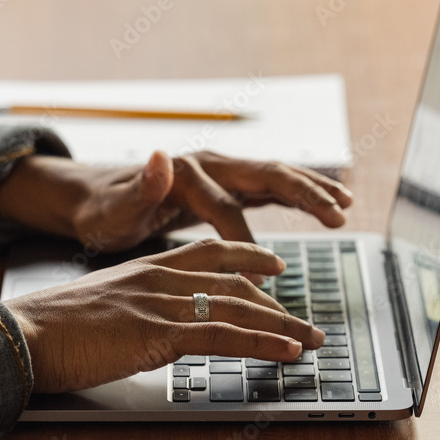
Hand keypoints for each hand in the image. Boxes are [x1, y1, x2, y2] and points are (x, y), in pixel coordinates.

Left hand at [0, 149, 351, 255]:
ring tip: (345, 205)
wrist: (94, 197)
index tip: (258, 282)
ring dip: (310, 188)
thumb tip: (159, 157)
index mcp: (185, 172)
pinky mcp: (226, 183)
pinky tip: (325, 204)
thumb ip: (138, 190)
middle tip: (338, 213)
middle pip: (264, 174)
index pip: (226, 209)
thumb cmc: (102, 210)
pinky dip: (299, 193)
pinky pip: (270, 186)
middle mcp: (207, 164)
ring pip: (274, 175)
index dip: (244, 243)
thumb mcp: (112, 209)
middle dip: (303, 193)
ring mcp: (219, 171)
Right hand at [5, 239, 325, 392]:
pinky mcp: (158, 332)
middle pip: (234, 281)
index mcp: (144, 267)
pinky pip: (223, 336)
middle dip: (276, 303)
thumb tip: (145, 325)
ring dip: (283, 326)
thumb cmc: (50, 327)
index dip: (247, 258)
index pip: (208, 254)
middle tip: (305, 321)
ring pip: (237, 308)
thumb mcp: (99, 305)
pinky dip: (262, 344)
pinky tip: (288, 351)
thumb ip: (130, 307)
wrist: (23, 333)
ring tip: (313, 341)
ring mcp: (160, 303)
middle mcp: (159, 278)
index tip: (275, 265)